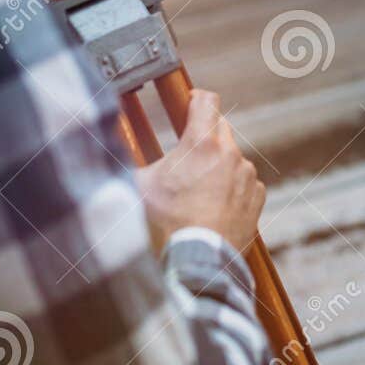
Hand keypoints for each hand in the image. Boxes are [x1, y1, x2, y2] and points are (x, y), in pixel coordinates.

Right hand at [135, 89, 265, 255]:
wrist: (195, 264)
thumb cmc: (163, 224)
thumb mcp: (137, 185)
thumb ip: (129, 157)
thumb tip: (108, 144)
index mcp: (203, 143)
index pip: (207, 100)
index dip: (195, 100)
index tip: (188, 106)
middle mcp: (231, 154)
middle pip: (220, 129)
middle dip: (203, 138)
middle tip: (184, 158)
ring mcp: (247, 177)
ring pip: (231, 159)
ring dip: (217, 167)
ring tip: (195, 193)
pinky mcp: (256, 198)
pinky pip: (243, 183)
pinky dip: (230, 189)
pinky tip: (212, 208)